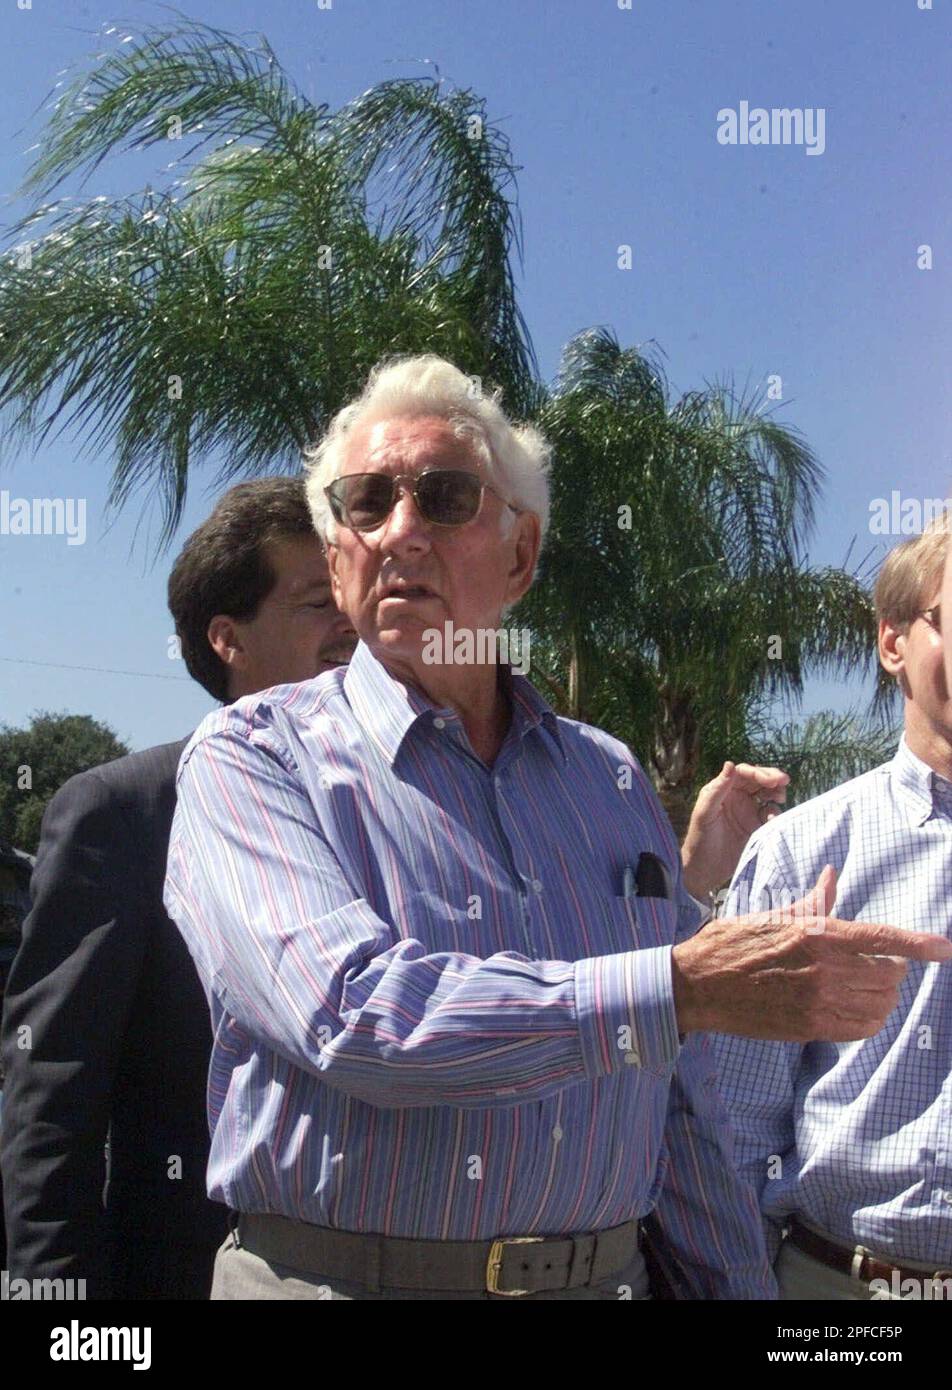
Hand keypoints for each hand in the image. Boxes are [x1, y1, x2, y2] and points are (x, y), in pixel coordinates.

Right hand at [671, 865, 951, 1041]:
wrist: (698, 986)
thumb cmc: (731, 944)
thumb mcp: (772, 916)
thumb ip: (812, 902)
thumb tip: (831, 877)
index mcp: (816, 934)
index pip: (882, 938)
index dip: (919, 944)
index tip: (945, 950)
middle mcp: (824, 969)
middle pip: (889, 975)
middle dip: (891, 969)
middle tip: (876, 964)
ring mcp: (818, 1002)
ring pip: (880, 1004)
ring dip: (882, 995)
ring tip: (865, 985)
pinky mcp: (810, 1027)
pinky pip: (861, 1027)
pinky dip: (869, 1017)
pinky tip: (857, 1007)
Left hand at [681, 761, 789, 898]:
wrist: (705, 870)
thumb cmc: (700, 839)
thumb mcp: (705, 813)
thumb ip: (717, 789)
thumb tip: (730, 764)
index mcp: (722, 789)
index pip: (743, 773)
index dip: (758, 772)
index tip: (771, 779)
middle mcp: (736, 797)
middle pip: (758, 780)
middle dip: (772, 778)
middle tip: (784, 781)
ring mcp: (747, 811)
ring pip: (767, 794)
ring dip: (776, 793)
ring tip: (780, 798)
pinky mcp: (756, 826)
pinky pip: (770, 814)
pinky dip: (775, 813)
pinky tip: (773, 819)